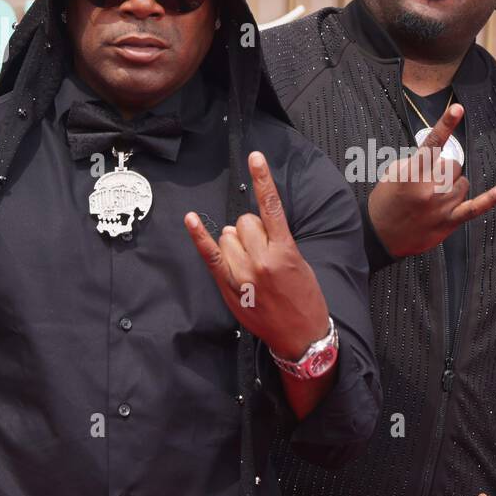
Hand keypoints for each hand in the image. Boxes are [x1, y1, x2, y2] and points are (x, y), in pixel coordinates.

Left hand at [185, 151, 329, 359]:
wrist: (300, 337)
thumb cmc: (305, 300)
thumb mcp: (300, 264)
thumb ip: (277, 242)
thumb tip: (252, 226)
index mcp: (285, 251)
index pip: (271, 207)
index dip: (263, 179)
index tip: (255, 157)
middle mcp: (261, 260)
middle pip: (245, 221)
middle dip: (251, 229)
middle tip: (262, 251)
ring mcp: (242, 274)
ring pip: (228, 235)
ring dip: (236, 241)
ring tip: (250, 263)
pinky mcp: (228, 286)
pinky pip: (209, 255)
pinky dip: (199, 236)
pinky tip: (191, 219)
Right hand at [367, 101, 495, 258]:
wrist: (379, 236)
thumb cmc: (385, 202)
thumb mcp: (392, 174)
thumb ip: (415, 161)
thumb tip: (436, 156)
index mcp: (412, 174)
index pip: (432, 144)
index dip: (445, 125)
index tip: (458, 109)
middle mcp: (429, 188)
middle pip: (453, 165)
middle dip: (444, 169)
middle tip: (428, 182)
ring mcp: (441, 206)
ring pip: (463, 183)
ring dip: (453, 185)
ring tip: (434, 198)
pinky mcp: (449, 221)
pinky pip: (476, 207)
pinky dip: (492, 198)